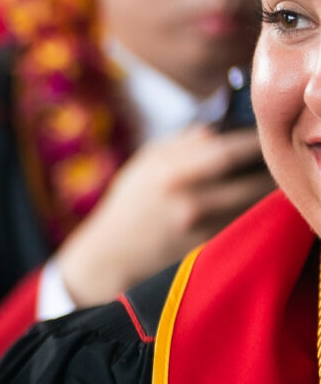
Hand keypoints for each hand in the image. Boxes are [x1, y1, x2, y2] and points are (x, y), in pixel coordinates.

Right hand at [53, 124, 266, 309]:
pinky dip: (250, 210)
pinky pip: (239, 222)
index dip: (253, 141)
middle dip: (266, 168)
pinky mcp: (205, 247)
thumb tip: (220, 129)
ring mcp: (199, 228)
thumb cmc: (129, 202)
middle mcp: (188, 201)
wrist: (112, 254)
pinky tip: (248, 201)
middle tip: (272, 157)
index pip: (227, 152)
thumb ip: (183, 142)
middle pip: (248, 181)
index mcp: (171, 173)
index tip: (264, 133)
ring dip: (263, 190)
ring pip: (250, 204)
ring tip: (263, 177)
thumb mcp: (146, 162)